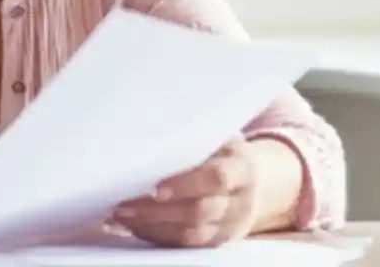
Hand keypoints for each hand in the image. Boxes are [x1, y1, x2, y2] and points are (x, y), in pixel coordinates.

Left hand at [112, 139, 262, 247]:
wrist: (257, 183)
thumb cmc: (225, 153)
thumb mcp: (220, 140)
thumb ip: (194, 140)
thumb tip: (148, 134)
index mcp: (242, 167)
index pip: (217, 178)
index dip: (186, 184)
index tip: (156, 187)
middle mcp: (240, 200)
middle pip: (200, 211)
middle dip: (158, 211)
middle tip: (124, 205)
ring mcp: (231, 225)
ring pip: (192, 234)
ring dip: (153, 227)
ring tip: (122, 217)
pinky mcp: (217, 241)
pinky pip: (187, 245)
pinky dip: (158, 236)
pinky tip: (135, 226)